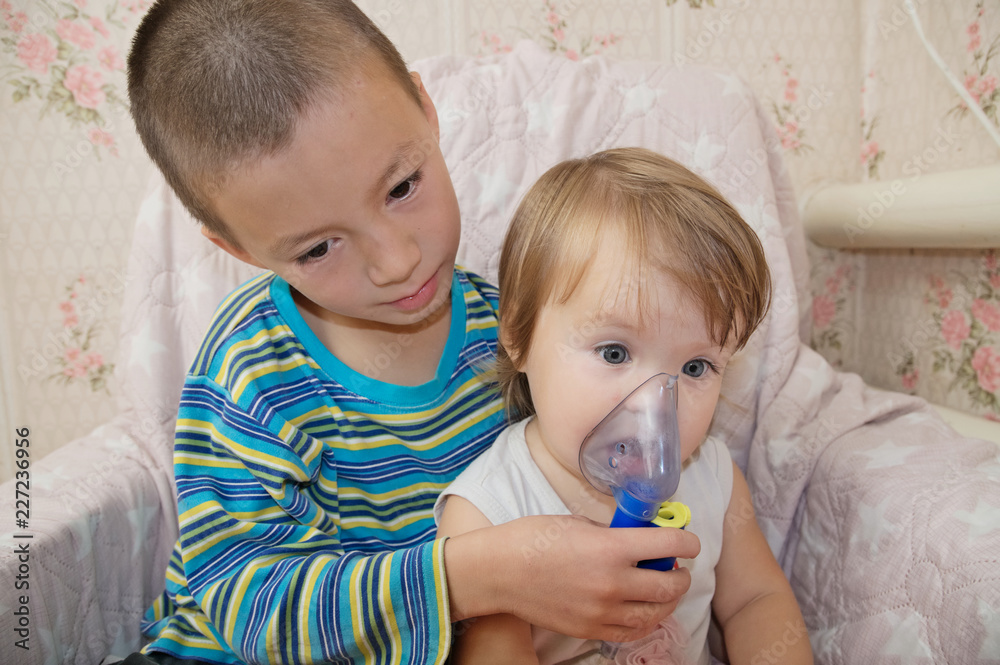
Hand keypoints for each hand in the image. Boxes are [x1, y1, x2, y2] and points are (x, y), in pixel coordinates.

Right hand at [444, 514, 699, 642]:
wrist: (500, 572)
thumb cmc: (533, 538)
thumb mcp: (579, 522)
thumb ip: (612, 533)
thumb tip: (637, 538)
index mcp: (611, 548)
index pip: (670, 545)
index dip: (687, 542)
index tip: (688, 542)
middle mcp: (613, 583)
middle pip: (670, 584)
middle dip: (681, 574)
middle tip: (677, 567)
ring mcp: (603, 611)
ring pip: (657, 612)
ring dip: (668, 600)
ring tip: (664, 589)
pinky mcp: (591, 630)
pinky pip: (633, 631)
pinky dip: (646, 620)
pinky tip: (644, 610)